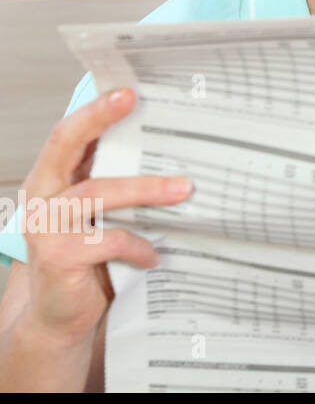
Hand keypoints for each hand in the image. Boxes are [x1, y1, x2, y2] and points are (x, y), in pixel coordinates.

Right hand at [11, 88, 191, 353]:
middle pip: (66, 145)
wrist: (61, 314)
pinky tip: (155, 256)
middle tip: (136, 102)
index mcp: (52, 179)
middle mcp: (42, 196)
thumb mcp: (101, 214)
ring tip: (183, 190)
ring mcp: (45, 226)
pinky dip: (138, 245)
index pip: (68, 134)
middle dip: (99, 119)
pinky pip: (108, 239)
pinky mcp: (58, 256)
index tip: (126, 89)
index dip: (93, 109)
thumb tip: (173, 147)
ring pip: (97, 192)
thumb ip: (117, 182)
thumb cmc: (89, 255)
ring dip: (145, 189)